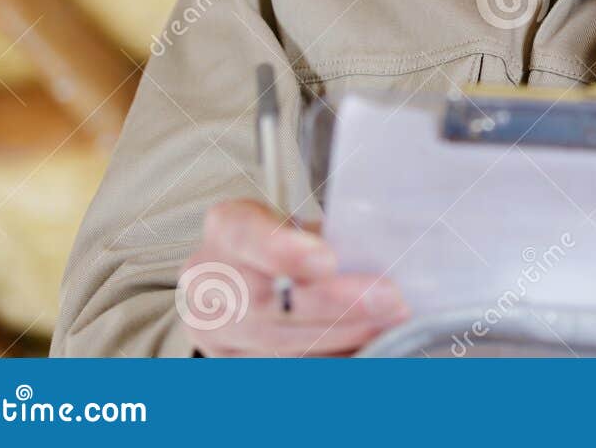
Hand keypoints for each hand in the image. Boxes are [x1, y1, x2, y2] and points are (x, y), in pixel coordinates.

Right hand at [177, 199, 408, 355]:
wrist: (256, 280)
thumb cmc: (293, 245)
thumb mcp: (307, 225)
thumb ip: (332, 236)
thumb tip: (385, 253)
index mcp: (227, 228)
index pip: (245, 234)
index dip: (283, 251)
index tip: (327, 260)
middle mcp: (208, 278)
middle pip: (265, 299)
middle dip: (333, 303)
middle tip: (388, 299)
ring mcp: (212, 329)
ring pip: (276, 342)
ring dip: (341, 336)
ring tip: (387, 323)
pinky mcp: (230, 365)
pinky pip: (282, 369)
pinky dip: (330, 360)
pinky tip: (367, 348)